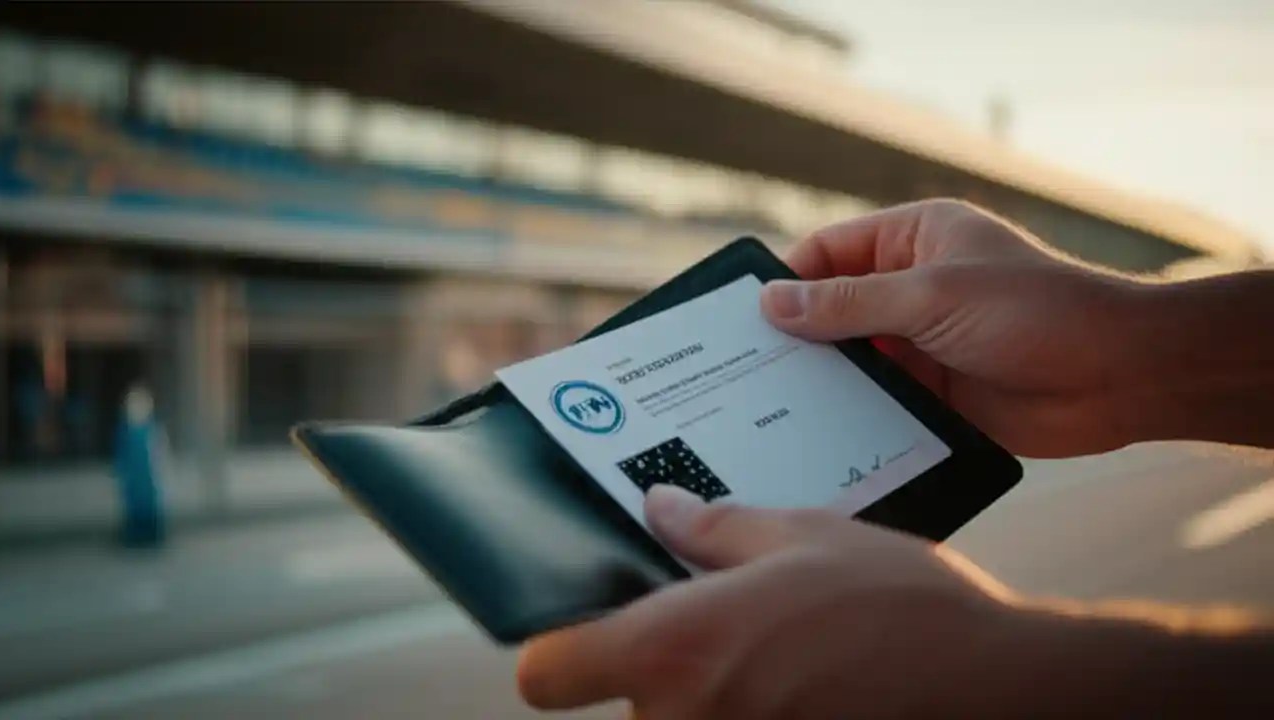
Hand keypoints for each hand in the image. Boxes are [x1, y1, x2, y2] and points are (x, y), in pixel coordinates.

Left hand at [517, 485, 1020, 719]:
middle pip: (621, 703)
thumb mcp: (801, 536)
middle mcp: (686, 719)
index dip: (556, 651)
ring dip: (709, 696)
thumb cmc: (903, 607)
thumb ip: (713, 528)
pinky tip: (802, 683)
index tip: (583, 633)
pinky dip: (752, 713)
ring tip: (775, 655)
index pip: (546, 673)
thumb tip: (658, 510)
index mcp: (676, 647)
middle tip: (723, 628)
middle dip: (658, 670)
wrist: (1000, 690)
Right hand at [760, 199, 1148, 457]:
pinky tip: (818, 430)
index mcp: (914, 239)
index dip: (786, 280)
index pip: (829, 252)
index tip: (742, 317)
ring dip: (823, 377)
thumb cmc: (1039, 311)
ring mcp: (922, 342)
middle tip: (744, 367)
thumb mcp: (931, 296)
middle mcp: (912, 287)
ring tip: (770, 403)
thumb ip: (849, 303)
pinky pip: (878, 399)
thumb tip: (773, 302)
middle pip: (832, 307)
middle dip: (797, 334)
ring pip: (852, 358)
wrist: (1120, 378)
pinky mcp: (934, 392)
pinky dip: (852, 412)